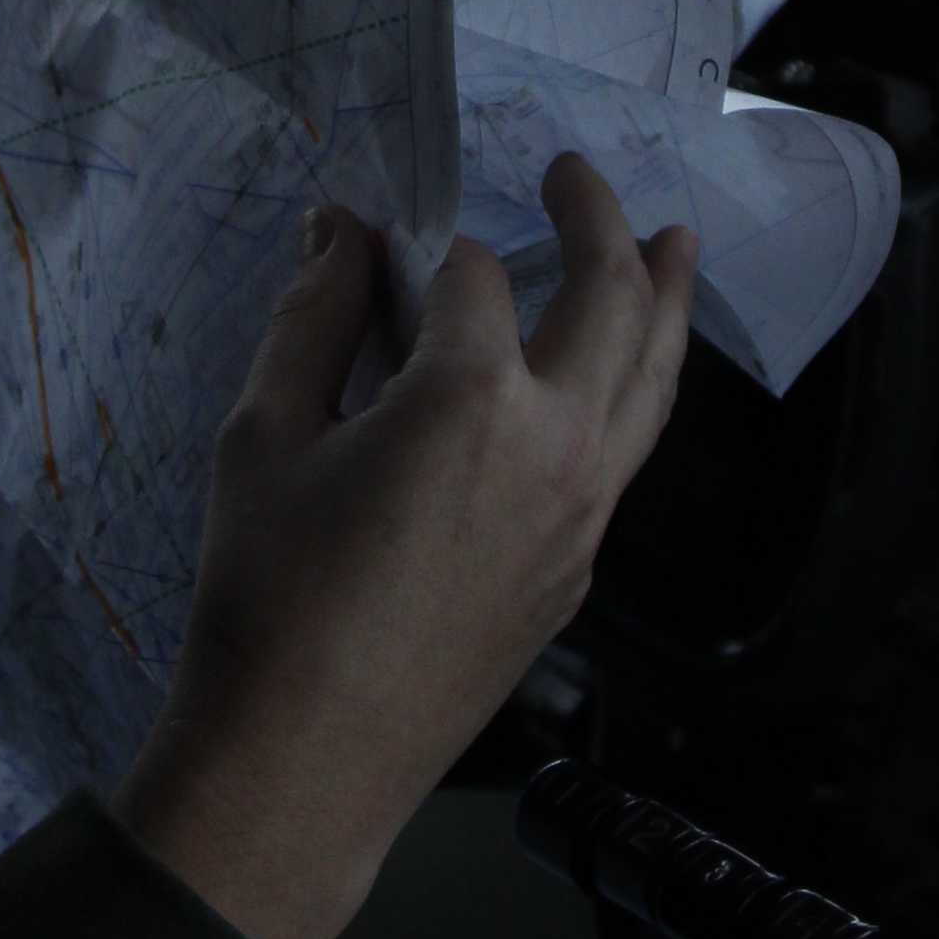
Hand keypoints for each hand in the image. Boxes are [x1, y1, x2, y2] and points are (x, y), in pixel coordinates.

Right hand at [112, 155, 696, 938]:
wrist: (306, 762)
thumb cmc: (268, 605)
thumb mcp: (262, 439)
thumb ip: (311, 321)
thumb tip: (341, 237)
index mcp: (470, 400)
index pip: (470, 276)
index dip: (421, 246)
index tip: (377, 242)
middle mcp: (553, 447)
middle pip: (610, 302)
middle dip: (600, 222)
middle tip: (578, 176)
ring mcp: (581, 516)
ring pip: (651, 383)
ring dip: (664, 302)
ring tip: (676, 244)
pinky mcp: (577, 572)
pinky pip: (628, 453)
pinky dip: (636, 390)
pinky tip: (620, 376)